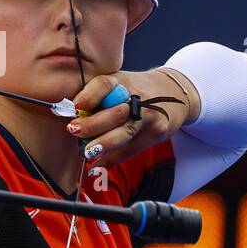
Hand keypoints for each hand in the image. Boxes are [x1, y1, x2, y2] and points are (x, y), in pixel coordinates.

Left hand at [64, 68, 197, 170]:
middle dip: (92, 125)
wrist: (173, 94)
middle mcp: (138, 96)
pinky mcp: (157, 132)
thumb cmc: (135, 91)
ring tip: (87, 153)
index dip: (88, 96)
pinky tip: (99, 166)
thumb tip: (72, 119)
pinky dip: (112, 159)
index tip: (76, 108)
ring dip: (103, 145)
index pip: (104, 84)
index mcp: (122, 81)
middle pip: (116, 113)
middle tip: (74, 131)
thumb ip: (98, 98)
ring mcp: (150, 115)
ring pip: (125, 134)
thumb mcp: (118, 84)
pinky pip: (132, 149)